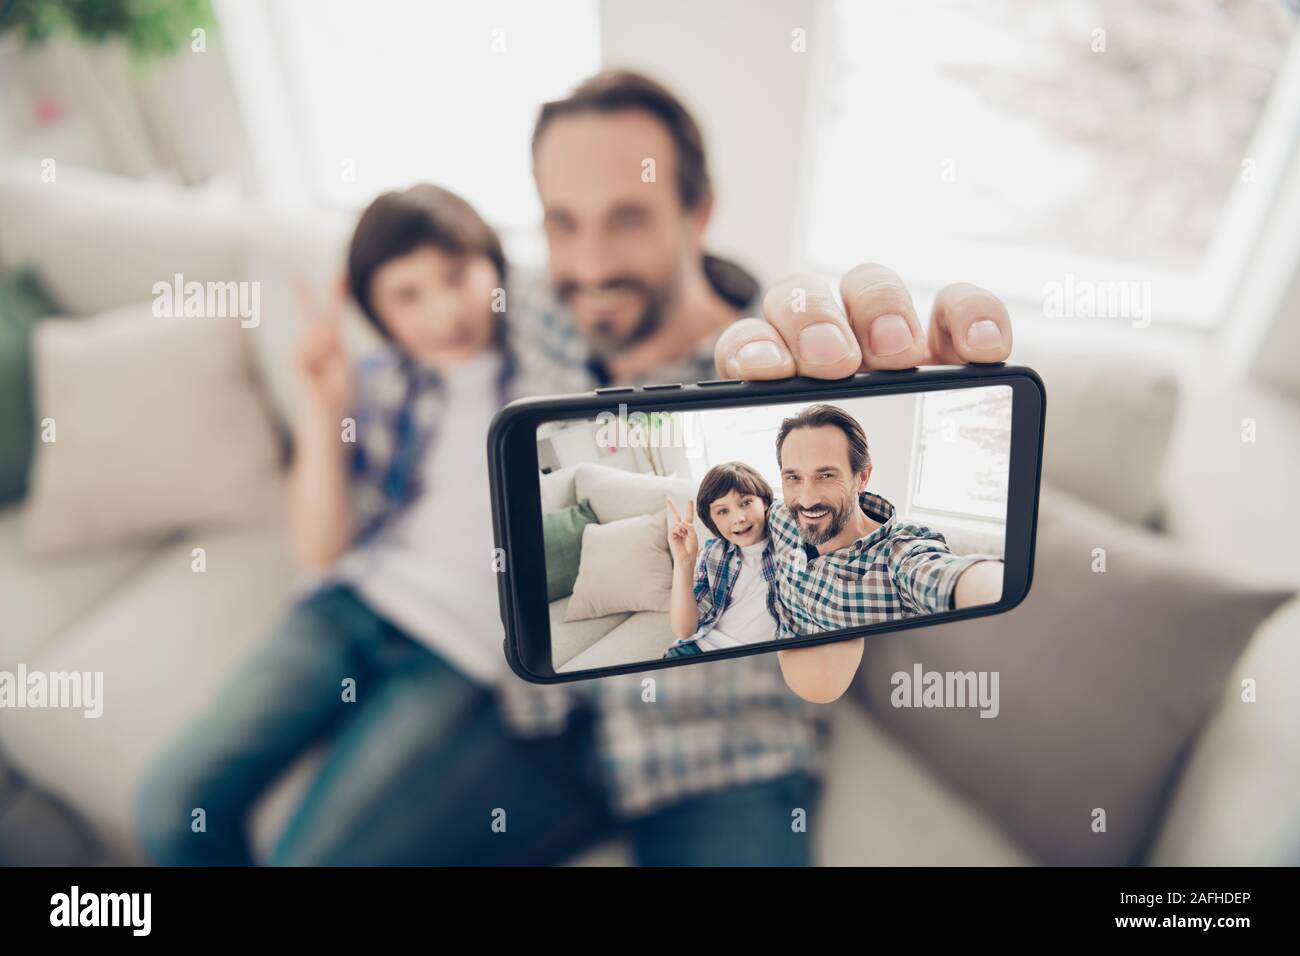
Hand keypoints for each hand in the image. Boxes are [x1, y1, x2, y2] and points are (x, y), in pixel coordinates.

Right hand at [292, 273, 352, 419]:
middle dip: (302, 292)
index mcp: (333, 345)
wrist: (328, 418)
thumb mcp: (344, 365)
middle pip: (312, 314)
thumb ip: (331, 342)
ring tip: (327, 370)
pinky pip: (305, 348)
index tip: (340, 276)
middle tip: (292, 271)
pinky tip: (315, 374)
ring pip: (314, 333)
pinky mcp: (294, 361)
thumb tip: (316, 327)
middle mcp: (316, 346)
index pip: (333, 316)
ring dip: (324, 348)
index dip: (337, 295)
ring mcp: (302, 353)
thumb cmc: (338, 396)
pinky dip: (314, 357)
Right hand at [666, 497, 699, 567]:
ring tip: (684, 536)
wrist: (686, 557)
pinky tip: (680, 536)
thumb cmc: (691, 548)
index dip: (689, 508)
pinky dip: (679, 530)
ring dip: (683, 528)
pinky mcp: (671, 535)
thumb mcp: (694, 535)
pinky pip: (675, 527)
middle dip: (672, 507)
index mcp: (689, 528)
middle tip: (667, 499)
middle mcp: (681, 528)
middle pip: (676, 515)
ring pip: (678, 523)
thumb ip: (689, 527)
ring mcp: (675, 531)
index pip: (689, 516)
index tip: (690, 500)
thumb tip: (680, 522)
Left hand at [713, 263, 1012, 703]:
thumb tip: (815, 679)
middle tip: (834, 365)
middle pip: (799, 303)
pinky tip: (981, 345)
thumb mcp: (834, 584)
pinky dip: (968, 314)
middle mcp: (823, 359)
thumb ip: (818, 620)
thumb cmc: (855, 541)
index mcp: (776, 406)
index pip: (748, 353)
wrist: (905, 515)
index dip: (752, 351)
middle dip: (812, 324)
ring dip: (877, 310)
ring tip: (897, 353)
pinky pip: (957, 307)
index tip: (767, 375)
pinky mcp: (953, 339)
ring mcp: (886, 341)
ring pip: (865, 288)